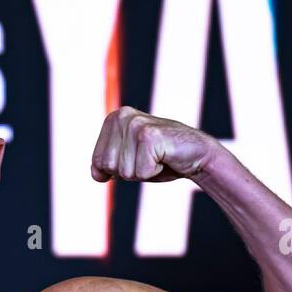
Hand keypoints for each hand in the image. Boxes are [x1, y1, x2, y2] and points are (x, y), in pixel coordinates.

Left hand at [90, 106, 215, 182]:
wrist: (196, 154)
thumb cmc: (161, 159)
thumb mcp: (127, 161)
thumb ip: (107, 163)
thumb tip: (95, 174)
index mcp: (112, 119)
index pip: (97, 162)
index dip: (118, 170)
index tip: (137, 158)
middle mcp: (121, 116)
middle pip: (109, 166)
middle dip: (129, 171)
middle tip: (149, 158)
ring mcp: (135, 124)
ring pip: (124, 171)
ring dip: (142, 171)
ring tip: (157, 157)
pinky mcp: (149, 135)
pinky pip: (141, 172)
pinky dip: (154, 172)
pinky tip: (165, 157)